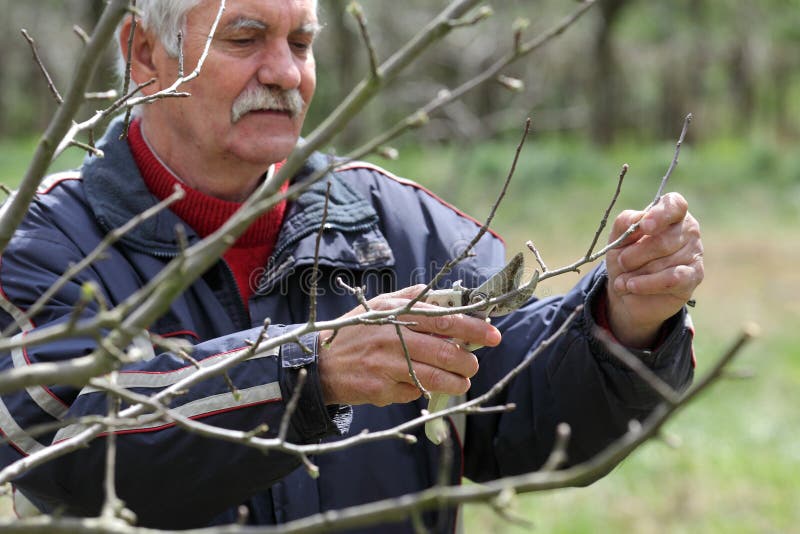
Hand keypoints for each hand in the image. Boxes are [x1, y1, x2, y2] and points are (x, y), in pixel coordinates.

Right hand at [318, 285, 501, 406]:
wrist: (321, 363)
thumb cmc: (357, 331)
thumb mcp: (381, 305)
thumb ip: (415, 298)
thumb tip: (452, 296)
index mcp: (396, 312)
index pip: (446, 319)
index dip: (474, 328)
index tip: (493, 335)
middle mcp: (393, 337)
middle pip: (446, 352)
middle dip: (468, 362)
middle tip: (472, 365)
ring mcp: (387, 365)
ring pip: (437, 378)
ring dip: (456, 382)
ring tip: (461, 381)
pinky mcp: (382, 389)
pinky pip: (414, 393)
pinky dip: (422, 391)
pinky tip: (419, 386)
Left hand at [605, 192, 703, 347]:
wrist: (628, 290)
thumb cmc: (626, 258)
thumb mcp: (618, 239)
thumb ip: (625, 223)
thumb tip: (638, 218)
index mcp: (670, 214)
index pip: (674, 205)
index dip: (660, 215)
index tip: (644, 227)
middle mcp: (688, 230)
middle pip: (662, 240)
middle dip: (634, 255)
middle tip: (621, 262)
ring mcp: (694, 253)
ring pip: (665, 261)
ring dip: (636, 273)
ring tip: (622, 280)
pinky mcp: (693, 277)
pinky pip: (672, 279)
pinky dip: (647, 283)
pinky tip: (631, 286)